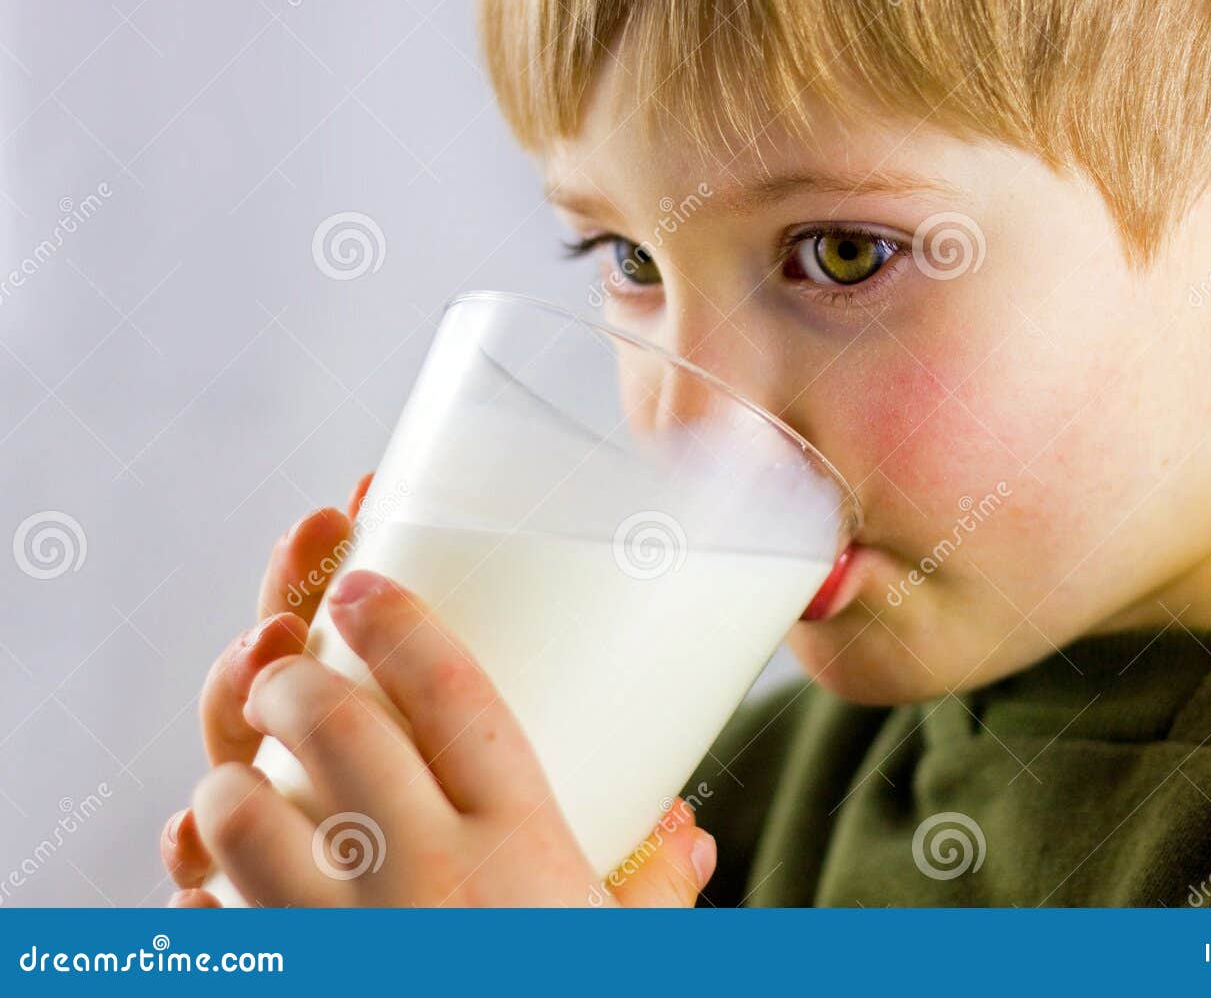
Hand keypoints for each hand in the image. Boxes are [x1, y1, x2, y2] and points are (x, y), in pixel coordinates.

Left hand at [161, 479, 716, 906]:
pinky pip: (206, 919)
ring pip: (245, 815)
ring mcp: (343, 944)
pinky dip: (191, 874)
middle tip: (289, 653)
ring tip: (241, 756)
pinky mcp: (285, 984)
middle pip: (338, 731)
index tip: (363, 580)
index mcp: (522, 854)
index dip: (402, 625)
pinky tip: (202, 852)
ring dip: (227, 770)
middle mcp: (429, 886)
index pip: (456, 702)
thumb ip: (654, 893)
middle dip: (295, 672)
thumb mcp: (625, 959)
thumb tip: (691, 835)